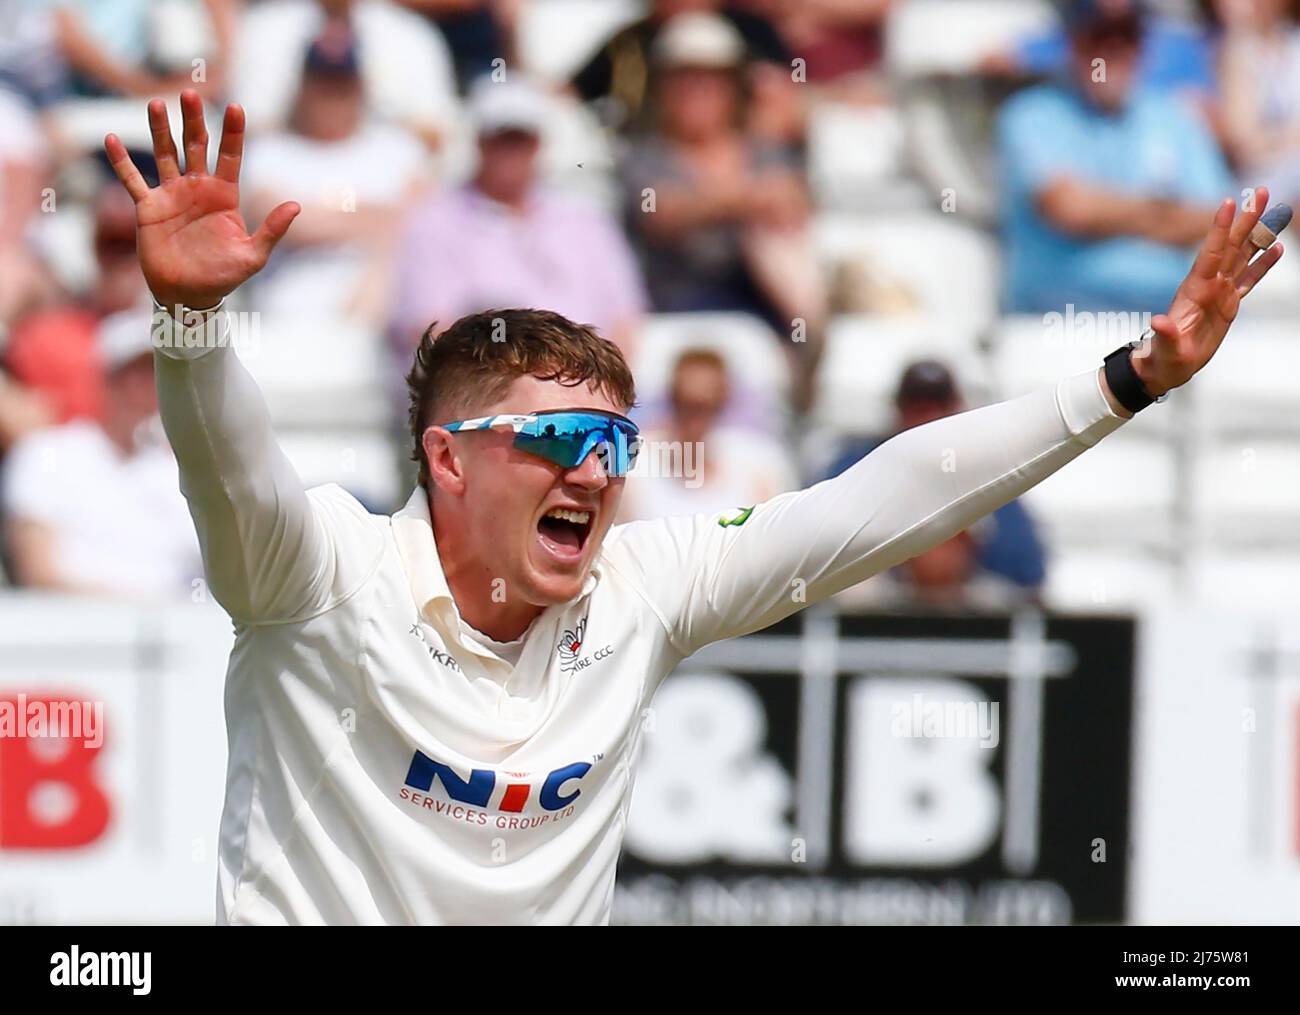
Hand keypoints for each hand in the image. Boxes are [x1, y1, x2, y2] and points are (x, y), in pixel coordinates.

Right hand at [103, 90, 298, 309]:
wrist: (189, 296)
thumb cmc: (224, 277)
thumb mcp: (253, 256)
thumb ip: (272, 230)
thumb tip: (296, 205)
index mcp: (225, 196)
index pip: (231, 157)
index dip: (234, 133)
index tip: (237, 107)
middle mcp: (198, 189)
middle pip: (196, 146)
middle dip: (194, 120)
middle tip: (190, 92)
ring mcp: (172, 196)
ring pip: (165, 154)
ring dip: (160, 130)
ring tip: (156, 104)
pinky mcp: (148, 209)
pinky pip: (132, 180)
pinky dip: (122, 161)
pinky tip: (110, 138)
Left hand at [1131, 186, 1283, 398]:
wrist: (1168, 366)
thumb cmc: (1164, 359)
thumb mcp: (1165, 349)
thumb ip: (1164, 335)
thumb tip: (1157, 322)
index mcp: (1195, 290)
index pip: (1209, 253)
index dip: (1219, 229)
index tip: (1229, 202)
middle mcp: (1208, 285)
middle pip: (1230, 246)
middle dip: (1245, 219)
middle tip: (1258, 191)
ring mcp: (1220, 292)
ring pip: (1242, 256)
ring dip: (1257, 233)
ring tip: (1273, 209)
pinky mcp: (1229, 303)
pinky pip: (1249, 278)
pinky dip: (1263, 264)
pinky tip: (1277, 248)